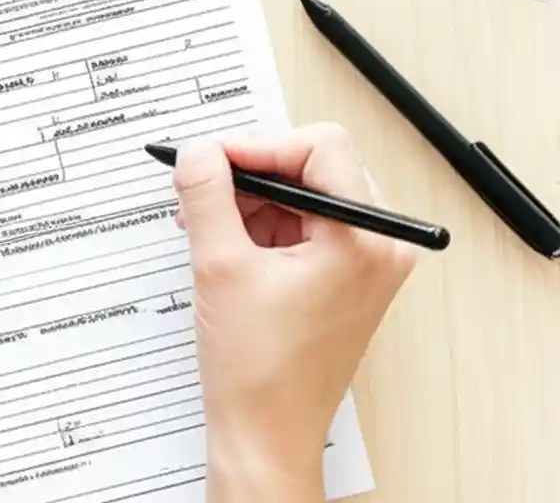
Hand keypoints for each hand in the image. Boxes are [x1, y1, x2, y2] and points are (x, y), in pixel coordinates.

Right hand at [171, 124, 415, 502]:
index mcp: (364, 239)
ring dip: (252, 202)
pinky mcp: (348, 278)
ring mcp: (367, 264)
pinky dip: (263, 227)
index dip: (258, 145)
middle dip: (251, 174)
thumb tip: (198, 152)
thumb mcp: (220, 266)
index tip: (213, 159)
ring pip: (306, 196)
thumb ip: (207, 195)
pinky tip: (226, 246)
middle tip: (203, 190)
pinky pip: (305, 227)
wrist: (266, 433)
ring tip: (206, 226)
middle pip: (315, 167)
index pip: (320, 147)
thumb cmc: (259, 370)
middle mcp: (379, 246)